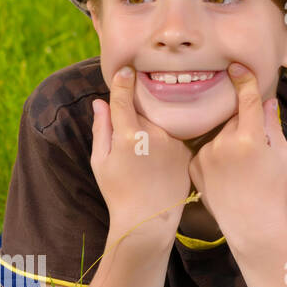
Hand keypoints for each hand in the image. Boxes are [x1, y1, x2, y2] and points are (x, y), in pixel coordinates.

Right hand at [89, 65, 191, 238]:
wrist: (149, 218)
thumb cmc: (118, 191)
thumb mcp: (100, 161)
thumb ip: (101, 128)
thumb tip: (100, 102)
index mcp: (128, 136)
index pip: (123, 99)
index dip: (123, 81)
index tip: (125, 69)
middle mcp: (154, 134)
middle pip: (144, 108)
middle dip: (138, 105)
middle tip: (135, 112)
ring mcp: (173, 141)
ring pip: (161, 121)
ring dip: (155, 122)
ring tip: (149, 140)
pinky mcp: (187, 149)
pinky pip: (175, 134)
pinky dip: (168, 136)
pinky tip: (162, 154)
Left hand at [188, 63, 286, 245]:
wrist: (252, 225)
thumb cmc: (275, 190)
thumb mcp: (282, 155)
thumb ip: (271, 125)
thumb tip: (264, 100)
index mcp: (250, 138)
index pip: (246, 99)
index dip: (243, 79)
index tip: (236, 65)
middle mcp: (224, 144)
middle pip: (232, 117)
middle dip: (242, 123)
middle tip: (254, 148)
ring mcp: (206, 155)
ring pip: (218, 133)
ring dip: (228, 140)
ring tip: (239, 168)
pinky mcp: (194, 166)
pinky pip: (206, 148)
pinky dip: (215, 153)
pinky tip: (225, 174)